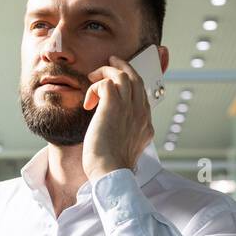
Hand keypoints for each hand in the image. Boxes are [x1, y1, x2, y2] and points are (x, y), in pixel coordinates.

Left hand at [82, 54, 153, 181]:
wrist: (111, 173)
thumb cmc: (113, 167)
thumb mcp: (127, 151)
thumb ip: (127, 136)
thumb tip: (120, 131)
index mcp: (146, 125)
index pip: (143, 95)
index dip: (132, 85)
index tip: (120, 82)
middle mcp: (141, 113)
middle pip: (137, 79)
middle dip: (123, 67)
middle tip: (111, 61)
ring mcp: (129, 108)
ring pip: (123, 75)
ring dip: (106, 72)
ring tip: (93, 77)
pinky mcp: (113, 106)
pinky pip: (106, 82)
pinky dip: (95, 88)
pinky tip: (88, 102)